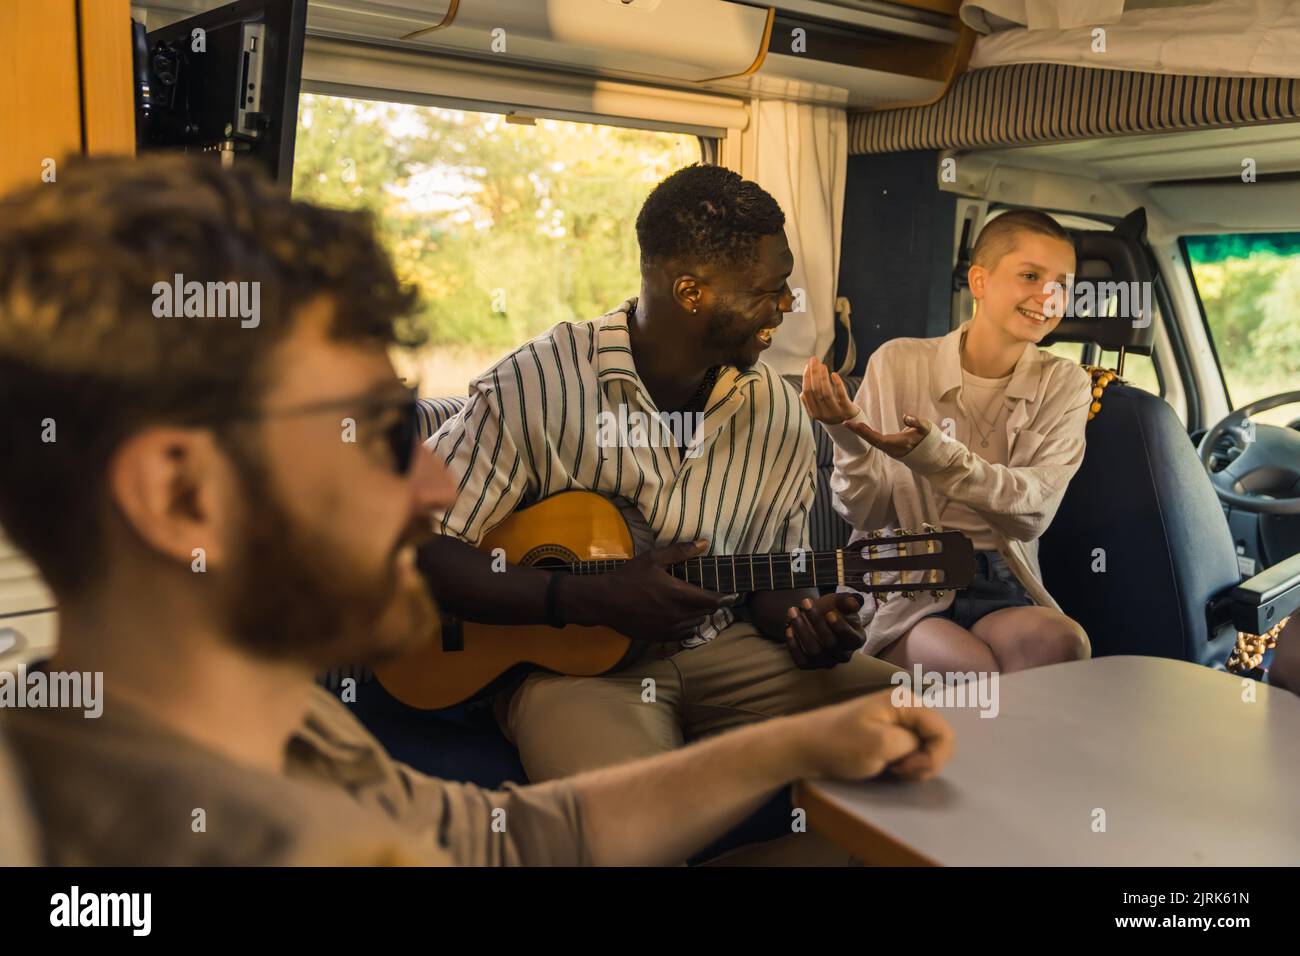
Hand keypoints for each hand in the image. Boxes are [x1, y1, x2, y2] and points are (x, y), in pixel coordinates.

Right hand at [564, 539, 735, 642]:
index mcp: (679, 594)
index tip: (732, 595)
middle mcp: (677, 614)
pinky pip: (683, 635)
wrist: (605, 602)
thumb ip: (681, 551)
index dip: (725, 598)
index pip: (712, 600)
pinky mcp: (659, 636)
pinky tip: (681, 618)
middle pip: (705, 613)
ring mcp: (668, 628)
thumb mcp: (654, 558)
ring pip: (695, 624)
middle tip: (708, 596)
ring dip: (698, 615)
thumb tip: (704, 543)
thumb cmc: (629, 577)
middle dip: (710, 605)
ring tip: (694, 606)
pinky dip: (687, 627)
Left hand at [784, 592, 867, 668]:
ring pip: (814, 652)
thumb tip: (853, 603)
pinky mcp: (811, 665)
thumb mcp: (841, 602)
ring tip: (793, 612)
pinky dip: (793, 646)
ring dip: (801, 630)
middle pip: (830, 643)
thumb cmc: (833, 609)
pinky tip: (789, 628)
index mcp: (856, 639)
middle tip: (805, 602)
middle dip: (816, 621)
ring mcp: (827, 662)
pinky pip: (801, 661)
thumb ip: (847, 600)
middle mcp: (844, 655)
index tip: (829, 613)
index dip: (840, 627)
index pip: (850, 638)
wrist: (818, 618)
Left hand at [793, 687, 954, 782]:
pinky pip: (912, 752)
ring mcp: (898, 721)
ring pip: (926, 749)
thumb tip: (925, 748)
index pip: (944, 732)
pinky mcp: (889, 734)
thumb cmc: (840, 744)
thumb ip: (914, 744)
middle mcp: (906, 707)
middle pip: (938, 740)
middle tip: (897, 769)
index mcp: (906, 702)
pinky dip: (906, 764)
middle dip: (925, 761)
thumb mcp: (881, 745)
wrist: (805, 746)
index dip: (933, 756)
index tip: (905, 767)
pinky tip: (888, 767)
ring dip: (915, 765)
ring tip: (890, 768)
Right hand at [800, 357, 859, 424]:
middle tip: (814, 360)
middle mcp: (823, 414)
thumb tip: (802, 392)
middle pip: (815, 390)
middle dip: (814, 373)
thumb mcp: (820, 411)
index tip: (807, 366)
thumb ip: (810, 403)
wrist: (851, 427)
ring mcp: (835, 413)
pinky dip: (837, 383)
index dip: (806, 378)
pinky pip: (841, 395)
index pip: (807, 393)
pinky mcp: (847, 410)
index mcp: (814, 413)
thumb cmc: (833, 414)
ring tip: (823, 365)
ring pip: (826, 392)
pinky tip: (834, 374)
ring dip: (823, 377)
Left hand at [842, 413, 929, 459]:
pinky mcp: (889, 447)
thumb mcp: (926, 429)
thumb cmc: (928, 439)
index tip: (857, 425)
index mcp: (897, 444)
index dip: (867, 432)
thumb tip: (906, 416)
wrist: (931, 455)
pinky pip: (874, 441)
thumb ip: (916, 423)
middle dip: (858, 431)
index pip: (878, 438)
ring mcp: (889, 449)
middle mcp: (891, 449)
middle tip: (844, 423)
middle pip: (871, 440)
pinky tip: (858, 428)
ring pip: (872, 441)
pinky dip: (866, 434)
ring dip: (860, 433)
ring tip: (848, 424)